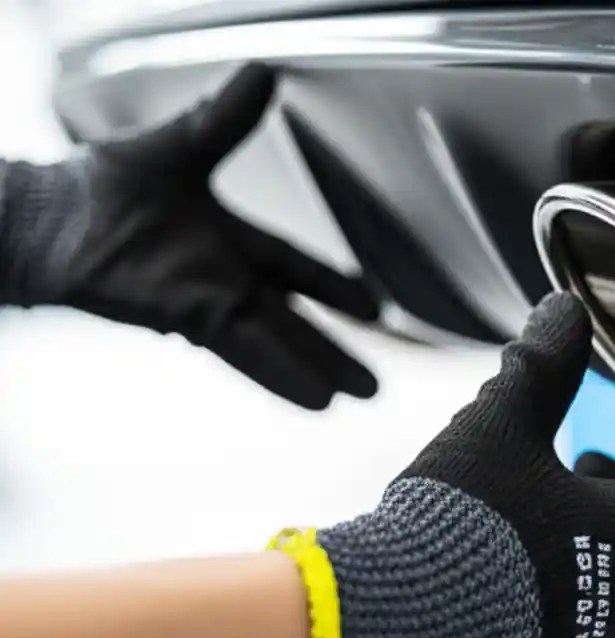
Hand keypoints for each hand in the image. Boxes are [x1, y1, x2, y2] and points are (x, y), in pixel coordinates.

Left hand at [64, 64, 378, 408]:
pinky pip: (249, 352)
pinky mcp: (191, 319)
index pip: (296, 271)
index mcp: (232, 241)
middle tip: (371, 383)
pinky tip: (314, 396)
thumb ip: (226, 119)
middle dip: (333, 351)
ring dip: (317, 368)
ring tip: (357, 394)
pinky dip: (282, 374)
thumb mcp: (180, 146)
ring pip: (278, 343)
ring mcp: (210, 304)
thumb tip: (264, 73)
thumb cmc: (102, 185)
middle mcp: (226, 280)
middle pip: (292, 323)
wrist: (53, 218)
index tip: (370, 307)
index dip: (333, 288)